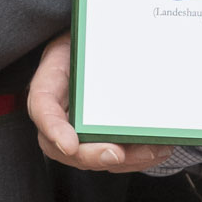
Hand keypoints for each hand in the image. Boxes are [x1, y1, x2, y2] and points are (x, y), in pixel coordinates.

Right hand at [27, 31, 178, 172]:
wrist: (98, 46)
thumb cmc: (84, 44)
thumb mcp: (76, 40)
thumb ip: (85, 52)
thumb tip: (112, 65)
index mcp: (47, 89)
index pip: (42, 110)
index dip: (54, 130)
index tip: (70, 144)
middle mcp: (60, 118)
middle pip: (69, 148)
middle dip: (94, 156)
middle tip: (117, 153)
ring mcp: (82, 133)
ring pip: (97, 159)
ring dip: (126, 161)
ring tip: (152, 150)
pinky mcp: (104, 139)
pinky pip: (118, 158)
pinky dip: (139, 159)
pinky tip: (159, 149)